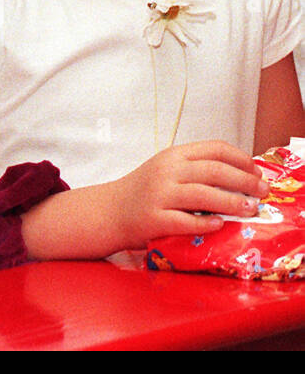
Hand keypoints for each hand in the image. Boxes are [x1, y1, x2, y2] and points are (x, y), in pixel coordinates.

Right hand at [107, 140, 264, 247]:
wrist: (111, 210)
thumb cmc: (144, 190)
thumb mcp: (167, 169)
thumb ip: (196, 169)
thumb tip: (241, 177)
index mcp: (173, 155)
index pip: (213, 149)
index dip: (241, 158)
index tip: (257, 171)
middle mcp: (167, 171)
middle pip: (214, 170)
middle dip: (245, 181)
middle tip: (263, 192)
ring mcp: (160, 194)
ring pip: (204, 195)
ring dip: (232, 202)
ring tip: (250, 209)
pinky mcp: (156, 218)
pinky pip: (187, 221)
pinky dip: (207, 223)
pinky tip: (219, 224)